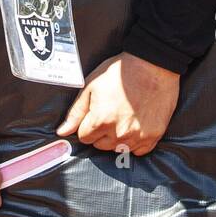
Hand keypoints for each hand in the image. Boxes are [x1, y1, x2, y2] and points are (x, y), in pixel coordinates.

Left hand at [56, 52, 179, 156]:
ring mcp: (138, 137)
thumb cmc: (120, 73)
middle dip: (100, 132)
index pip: (84, 138)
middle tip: (109, 112)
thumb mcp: (91, 86)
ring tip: (123, 116)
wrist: (152, 66)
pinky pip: (138, 151)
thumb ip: (76, 113)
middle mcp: (119, 134)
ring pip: (118, 149)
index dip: (86, 125)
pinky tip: (135, 124)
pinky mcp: (153, 137)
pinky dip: (134, 142)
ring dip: (117, 138)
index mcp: (101, 121)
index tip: (94, 113)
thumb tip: (62, 132)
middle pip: (100, 145)